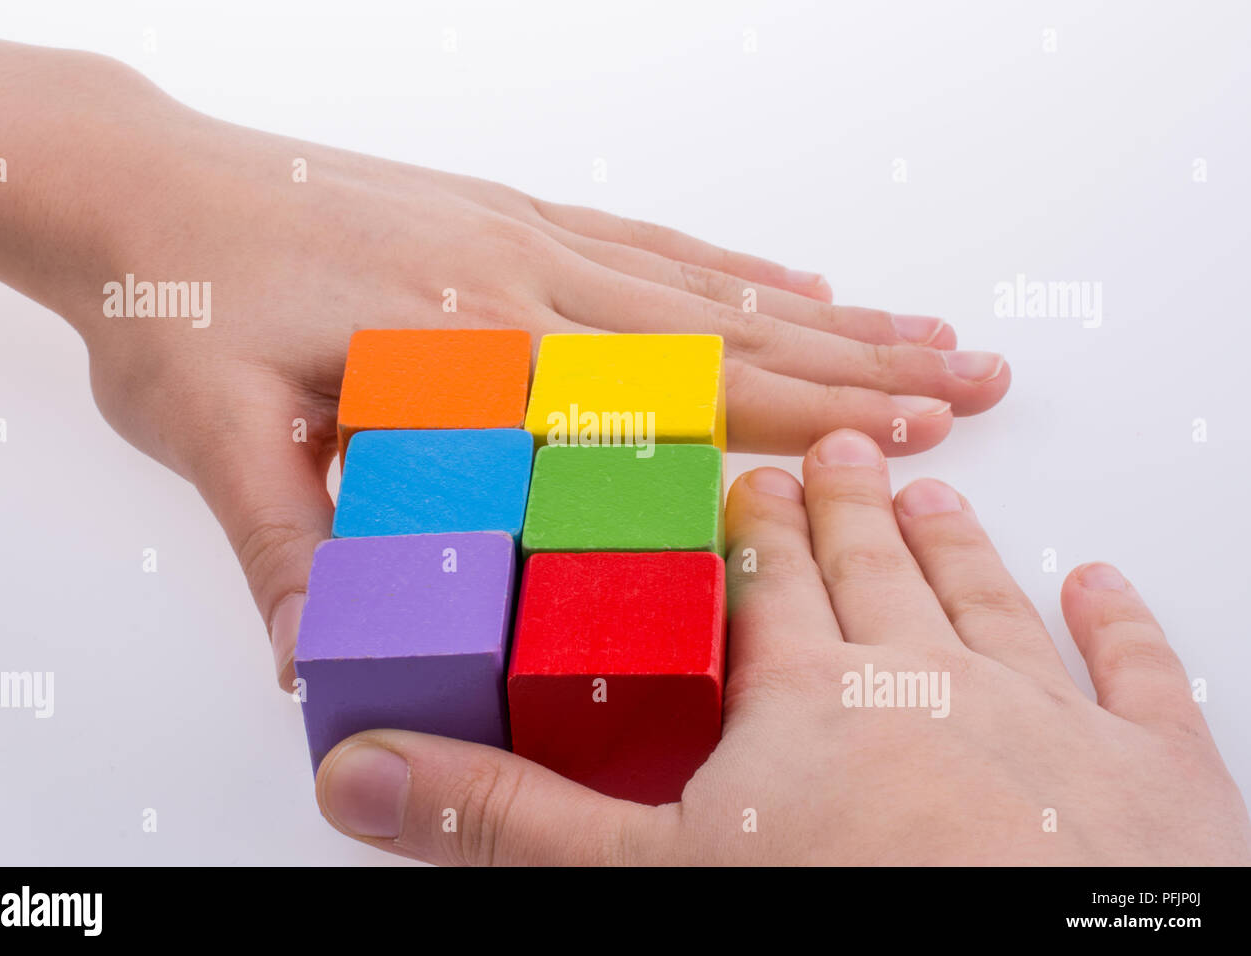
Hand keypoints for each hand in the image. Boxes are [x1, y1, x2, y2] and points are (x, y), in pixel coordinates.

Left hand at [0, 37, 1008, 687]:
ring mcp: (521, 236)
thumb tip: (325, 671)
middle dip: (862, 362)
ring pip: (707, 280)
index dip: (800, 419)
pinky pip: (647, 241)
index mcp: (477, 338)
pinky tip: (786, 273)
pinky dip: (732, 265)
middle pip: (728, 328)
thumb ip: (287, 549)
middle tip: (970, 377)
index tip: (906, 434)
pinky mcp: (504, 218)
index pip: (675, 390)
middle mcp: (522, 274)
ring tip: (918, 325)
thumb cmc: (177, 301)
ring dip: (825, 310)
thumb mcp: (214, 437)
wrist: (137, 182)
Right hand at [312, 429, 1249, 864]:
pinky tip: (1102, 588)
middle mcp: (929, 675)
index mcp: (808, 694)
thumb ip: (503, 817)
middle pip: (874, 567)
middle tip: (832, 454)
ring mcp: (1049, 714)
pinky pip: (1138, 671)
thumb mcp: (641, 876)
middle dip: (846, 508)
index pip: (767, 584)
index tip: (746, 483)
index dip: (753, 531)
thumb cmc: (852, 921)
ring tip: (930, 494)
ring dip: (954, 543)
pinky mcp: (1156, 773)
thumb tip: (365, 773)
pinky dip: (1119, 624)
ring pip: (988, 594)